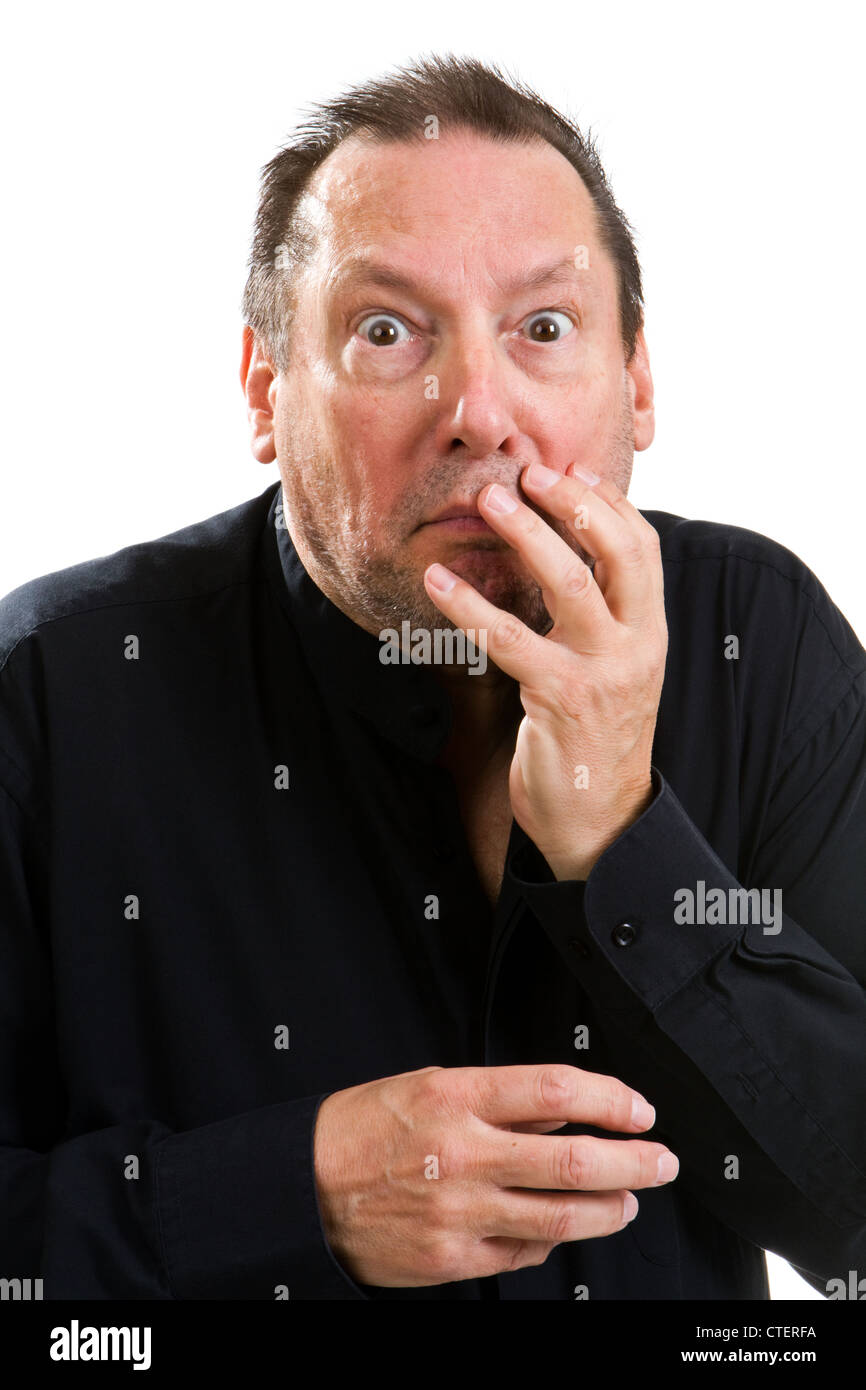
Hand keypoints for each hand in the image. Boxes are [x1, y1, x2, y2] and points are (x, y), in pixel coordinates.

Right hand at [313, 1062, 677, 1286]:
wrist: (304, 1186)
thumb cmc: (365, 1128)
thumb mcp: (429, 1085)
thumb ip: (498, 1100)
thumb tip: (566, 1109)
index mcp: (456, 1096)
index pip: (556, 1090)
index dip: (611, 1099)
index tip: (640, 1109)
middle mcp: (463, 1152)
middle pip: (574, 1159)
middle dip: (634, 1161)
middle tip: (661, 1160)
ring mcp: (460, 1212)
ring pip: (561, 1217)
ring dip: (611, 1208)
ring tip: (629, 1200)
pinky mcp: (452, 1258)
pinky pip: (522, 1254)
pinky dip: (552, 1242)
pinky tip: (561, 1230)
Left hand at [423, 461, 667, 879]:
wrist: (599, 820)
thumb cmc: (592, 738)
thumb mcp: (610, 671)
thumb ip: (598, 621)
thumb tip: (562, 562)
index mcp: (650, 631)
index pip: (642, 548)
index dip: (609, 503)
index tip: (571, 468)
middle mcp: (637, 645)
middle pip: (616, 552)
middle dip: (573, 503)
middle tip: (526, 471)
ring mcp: (604, 672)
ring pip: (571, 584)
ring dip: (527, 535)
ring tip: (487, 500)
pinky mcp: (562, 699)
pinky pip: (510, 640)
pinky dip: (469, 606)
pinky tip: (438, 583)